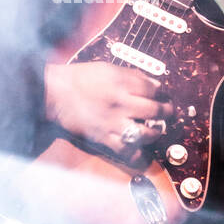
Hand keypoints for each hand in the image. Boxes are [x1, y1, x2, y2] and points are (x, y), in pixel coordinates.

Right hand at [44, 62, 171, 158]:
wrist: (54, 93)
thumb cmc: (78, 78)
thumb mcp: (107, 68)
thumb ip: (131, 75)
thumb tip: (152, 83)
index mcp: (121, 82)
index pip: (153, 89)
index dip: (161, 92)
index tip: (162, 94)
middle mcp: (120, 103)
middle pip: (155, 110)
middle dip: (167, 112)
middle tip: (169, 112)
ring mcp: (113, 123)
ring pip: (145, 133)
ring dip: (155, 133)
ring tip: (156, 130)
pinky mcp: (103, 138)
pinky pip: (126, 152)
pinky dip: (136, 154)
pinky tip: (141, 151)